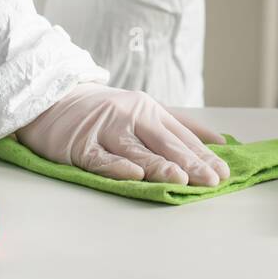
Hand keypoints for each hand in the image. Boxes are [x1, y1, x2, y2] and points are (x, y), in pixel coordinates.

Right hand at [16, 83, 230, 186]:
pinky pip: (101, 159)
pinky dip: (118, 167)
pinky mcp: (80, 145)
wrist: (54, 98)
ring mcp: (105, 130)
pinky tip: (135, 175)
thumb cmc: (105, 110)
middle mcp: (131, 116)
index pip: (182, 136)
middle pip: (165, 143)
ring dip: (159, 166)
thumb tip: (220, 142)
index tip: (223, 172)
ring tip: (181, 179)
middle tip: (211, 180)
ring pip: (136, 151)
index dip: (203, 155)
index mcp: (150, 109)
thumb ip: (181, 125)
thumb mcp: (145, 109)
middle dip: (190, 163)